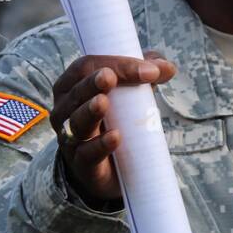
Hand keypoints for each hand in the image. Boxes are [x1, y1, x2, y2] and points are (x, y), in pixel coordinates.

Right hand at [50, 51, 177, 207]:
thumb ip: (146, 75)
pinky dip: (100, 145)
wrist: (108, 168)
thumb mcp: (129, 93)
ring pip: (77, 122)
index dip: (115, 64)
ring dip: (89, 111)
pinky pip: (87, 153)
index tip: (149, 70)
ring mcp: (70, 138)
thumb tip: (167, 67)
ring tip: (103, 102)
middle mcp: (65, 110)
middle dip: (93, 83)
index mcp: (71, 86)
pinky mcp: (81, 163)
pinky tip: (115, 137)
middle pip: (77, 92)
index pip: (87, 67)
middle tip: (109, 77)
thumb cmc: (115, 120)